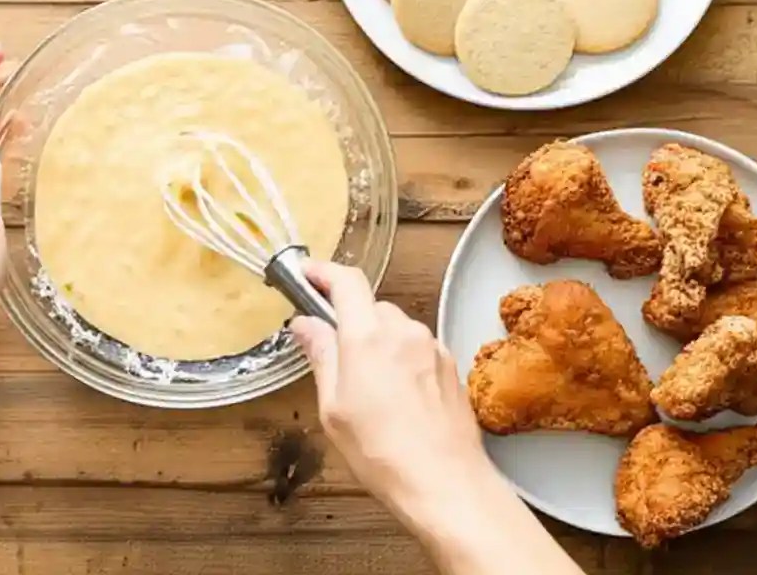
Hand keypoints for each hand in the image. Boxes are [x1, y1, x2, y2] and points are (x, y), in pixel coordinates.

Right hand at [290, 262, 491, 512]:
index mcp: (367, 337)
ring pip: (396, 328)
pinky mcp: (450, 366)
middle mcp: (404, 332)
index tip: (308, 274)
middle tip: (333, 354)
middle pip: (371, 307)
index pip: (346, 281)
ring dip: (378, 344)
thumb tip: (306, 326)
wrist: (445, 483)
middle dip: (349, 322)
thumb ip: (321, 356)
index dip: (323, 272)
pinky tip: (397, 399)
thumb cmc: (384, 453)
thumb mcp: (333, 408)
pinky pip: (418, 349)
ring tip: (368, 390)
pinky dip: (402, 360)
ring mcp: (432, 347)